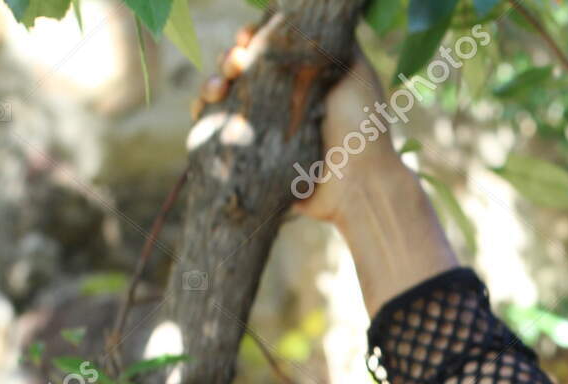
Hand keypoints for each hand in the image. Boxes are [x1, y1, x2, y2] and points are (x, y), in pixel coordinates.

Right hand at [193, 25, 407, 225]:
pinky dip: (205, 112)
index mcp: (302, 79)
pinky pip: (216, 128)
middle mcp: (282, 100)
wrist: (358, 182)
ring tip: (222, 84)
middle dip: (233, 58)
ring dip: (214, 82)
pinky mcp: (252, 152)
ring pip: (224, 95)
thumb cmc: (362, 127)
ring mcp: (265, 127)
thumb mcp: (355, 71)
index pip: (266, 50)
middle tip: (238, 61)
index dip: (253, 38)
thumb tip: (310, 12)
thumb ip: (335, 40)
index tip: (248, 36)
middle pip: (241, 70)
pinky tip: (210, 103)